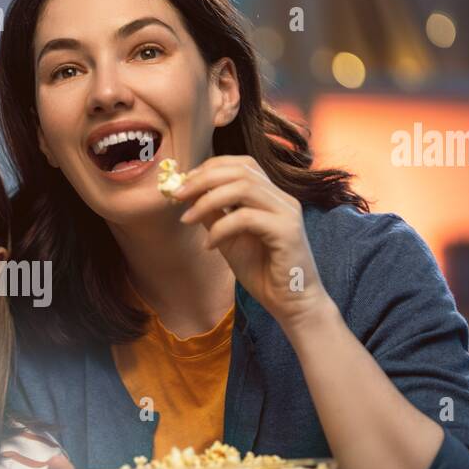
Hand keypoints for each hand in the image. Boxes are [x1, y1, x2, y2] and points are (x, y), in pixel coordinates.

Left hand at [172, 155, 334, 334]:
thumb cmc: (263, 272)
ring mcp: (287, 212)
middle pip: (241, 170)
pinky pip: (246, 218)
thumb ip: (214, 216)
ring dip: (207, 200)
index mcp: (271, 196)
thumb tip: (189, 196)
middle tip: (177, 195)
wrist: (291, 303)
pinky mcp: (287, 231)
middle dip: (203, 179)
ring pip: (243, 188)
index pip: (243, 165)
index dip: (210, 168)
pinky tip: (209, 245)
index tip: (184, 183)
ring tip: (187, 219)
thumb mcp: (229, 239)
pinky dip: (221, 228)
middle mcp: (282, 198)